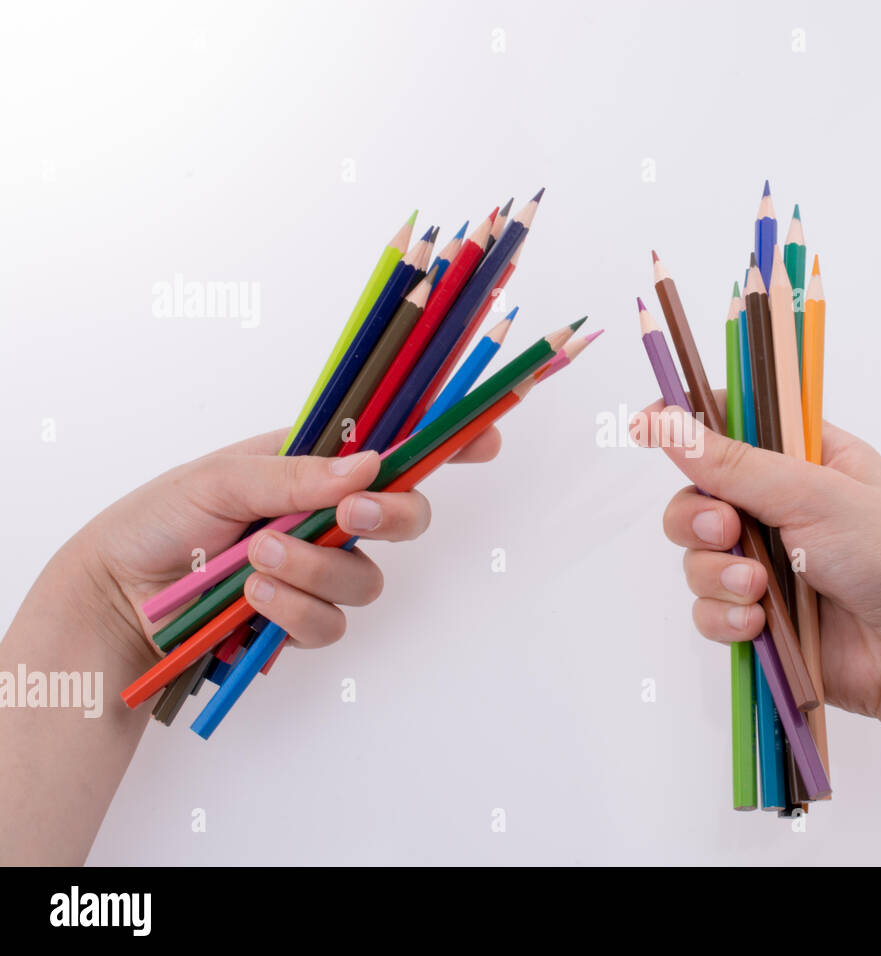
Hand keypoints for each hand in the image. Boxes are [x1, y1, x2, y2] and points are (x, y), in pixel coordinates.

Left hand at [71, 427, 501, 669]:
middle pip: (405, 517)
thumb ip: (297, 475)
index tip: (484, 442)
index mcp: (315, 467)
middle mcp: (328, 518)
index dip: (444, 446)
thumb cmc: (162, 518)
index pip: (393, 451)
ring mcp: (319, 572)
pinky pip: (330, 624)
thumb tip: (371, 464)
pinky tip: (251, 598)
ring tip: (254, 559)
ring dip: (313, 570)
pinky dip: (291, 610)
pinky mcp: (302, 621)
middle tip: (354, 515)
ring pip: (367, 580)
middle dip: (393, 517)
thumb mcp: (222, 478)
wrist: (117, 596)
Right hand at [637, 396, 880, 727]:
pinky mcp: (761, 618)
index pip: (735, 422)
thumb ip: (733, 464)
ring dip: (714, 572)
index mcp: (807, 458)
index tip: (648, 426)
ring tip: (756, 589)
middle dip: (698, 515)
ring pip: (696, 555)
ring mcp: (770, 564)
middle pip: (698, 494)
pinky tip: (757, 625)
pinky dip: (724, 616)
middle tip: (724, 529)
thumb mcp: (813, 494)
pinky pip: (710, 609)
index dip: (688, 422)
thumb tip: (665, 422)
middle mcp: (783, 506)